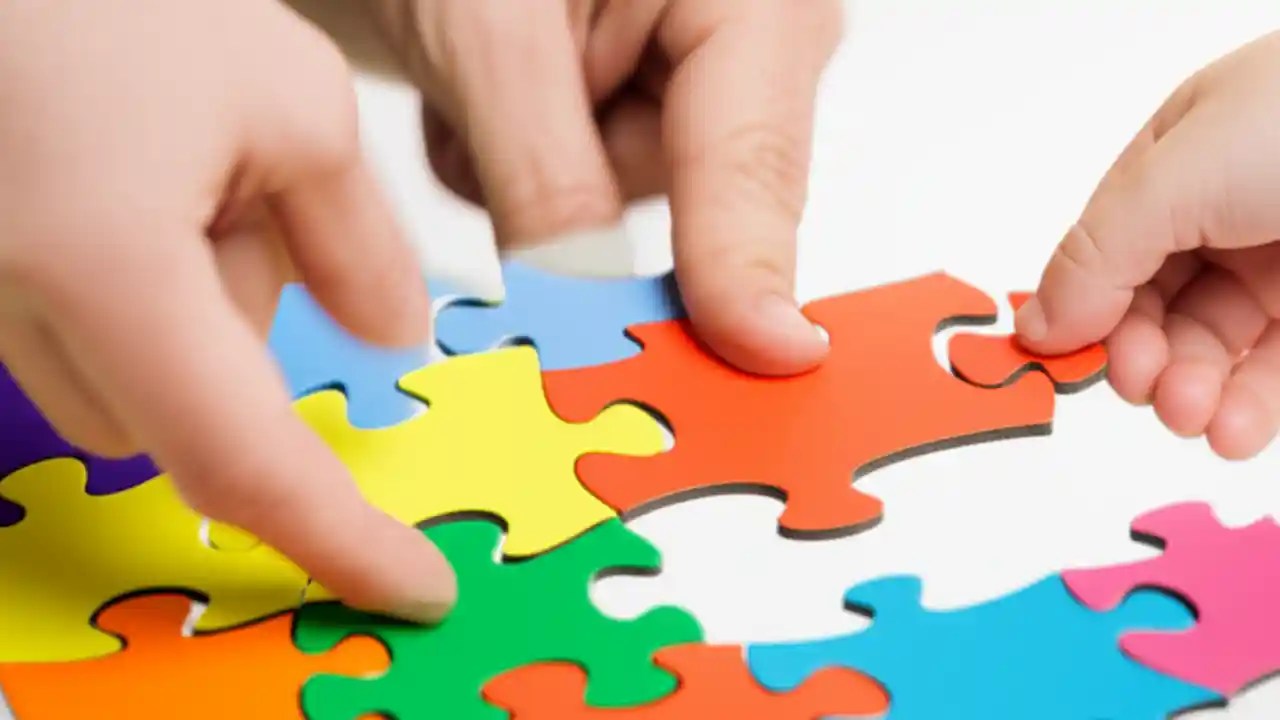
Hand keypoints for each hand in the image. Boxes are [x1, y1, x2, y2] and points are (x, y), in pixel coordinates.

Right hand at [0, 1, 453, 620]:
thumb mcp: (290, 96)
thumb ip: (354, 241)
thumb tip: (389, 335)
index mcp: (106, 268)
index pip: (247, 463)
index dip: (339, 540)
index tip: (414, 585)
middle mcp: (10, 305)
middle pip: (189, 420)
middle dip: (251, 341)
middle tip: (250, 192)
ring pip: (132, 385)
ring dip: (188, 316)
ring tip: (174, 167)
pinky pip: (73, 340)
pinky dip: (132, 293)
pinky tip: (125, 181)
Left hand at [369, 0, 841, 374]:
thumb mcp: (490, 29)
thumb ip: (547, 173)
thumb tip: (588, 300)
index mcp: (755, 0)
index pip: (754, 163)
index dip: (750, 270)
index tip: (767, 358)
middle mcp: (749, 50)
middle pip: (687, 207)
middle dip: (571, 186)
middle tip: (487, 116)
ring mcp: (697, 87)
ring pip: (615, 210)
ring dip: (526, 172)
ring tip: (479, 74)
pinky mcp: (642, 115)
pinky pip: (580, 202)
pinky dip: (516, 164)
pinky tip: (491, 93)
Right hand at [1016, 31, 1279, 459]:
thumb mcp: (1172, 174)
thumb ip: (1096, 255)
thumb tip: (1036, 327)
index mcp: (1170, 169)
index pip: (1104, 257)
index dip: (1082, 312)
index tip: (1064, 361)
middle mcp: (1220, 218)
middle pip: (1150, 312)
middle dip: (1140, 359)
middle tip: (1142, 386)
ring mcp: (1277, 265)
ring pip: (1209, 349)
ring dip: (1188, 393)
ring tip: (1191, 415)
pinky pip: (1271, 373)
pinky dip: (1246, 409)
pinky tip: (1230, 430)